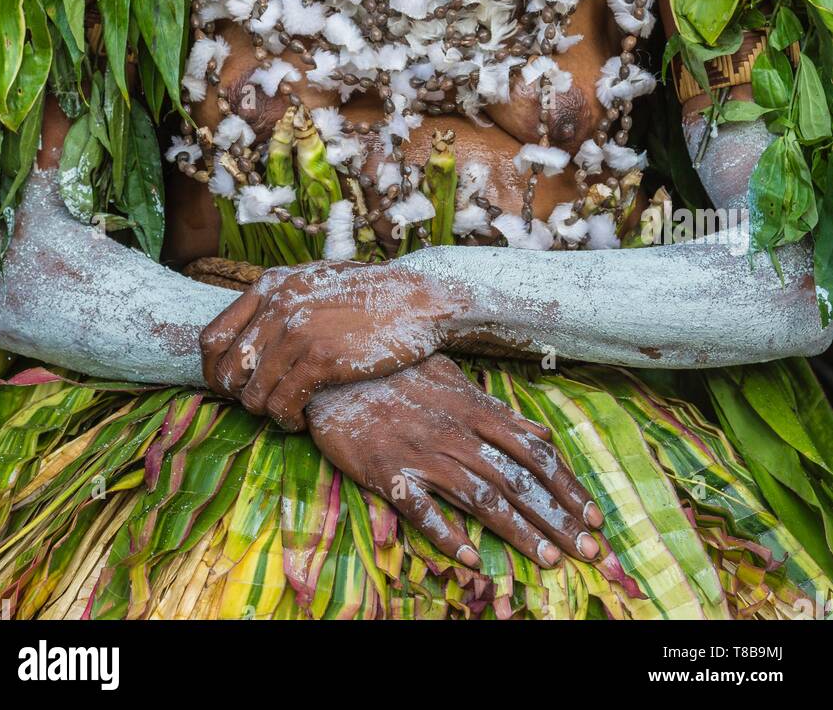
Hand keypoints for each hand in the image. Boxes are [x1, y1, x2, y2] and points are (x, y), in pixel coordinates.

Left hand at [199, 260, 461, 429]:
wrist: (418, 300)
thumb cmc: (370, 294)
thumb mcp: (314, 281)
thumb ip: (280, 299)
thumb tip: (246, 332)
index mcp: (270, 285)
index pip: (211, 338)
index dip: (214, 371)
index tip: (232, 387)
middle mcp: (277, 306)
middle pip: (227, 371)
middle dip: (238, 398)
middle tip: (263, 404)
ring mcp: (297, 332)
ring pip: (252, 395)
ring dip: (267, 413)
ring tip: (288, 412)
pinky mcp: (321, 359)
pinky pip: (282, 406)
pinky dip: (288, 421)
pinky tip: (304, 418)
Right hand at [306, 354, 603, 566]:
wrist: (335, 369)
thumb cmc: (395, 372)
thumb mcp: (451, 377)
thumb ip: (495, 409)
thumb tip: (538, 429)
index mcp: (475, 409)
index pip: (536, 451)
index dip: (568, 485)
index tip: (594, 516)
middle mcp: (457, 434)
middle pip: (519, 480)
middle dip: (559, 517)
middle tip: (591, 552)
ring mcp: (424, 455)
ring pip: (482, 498)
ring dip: (520, 531)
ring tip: (551, 560)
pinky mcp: (389, 474)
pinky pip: (423, 510)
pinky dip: (449, 535)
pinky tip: (473, 559)